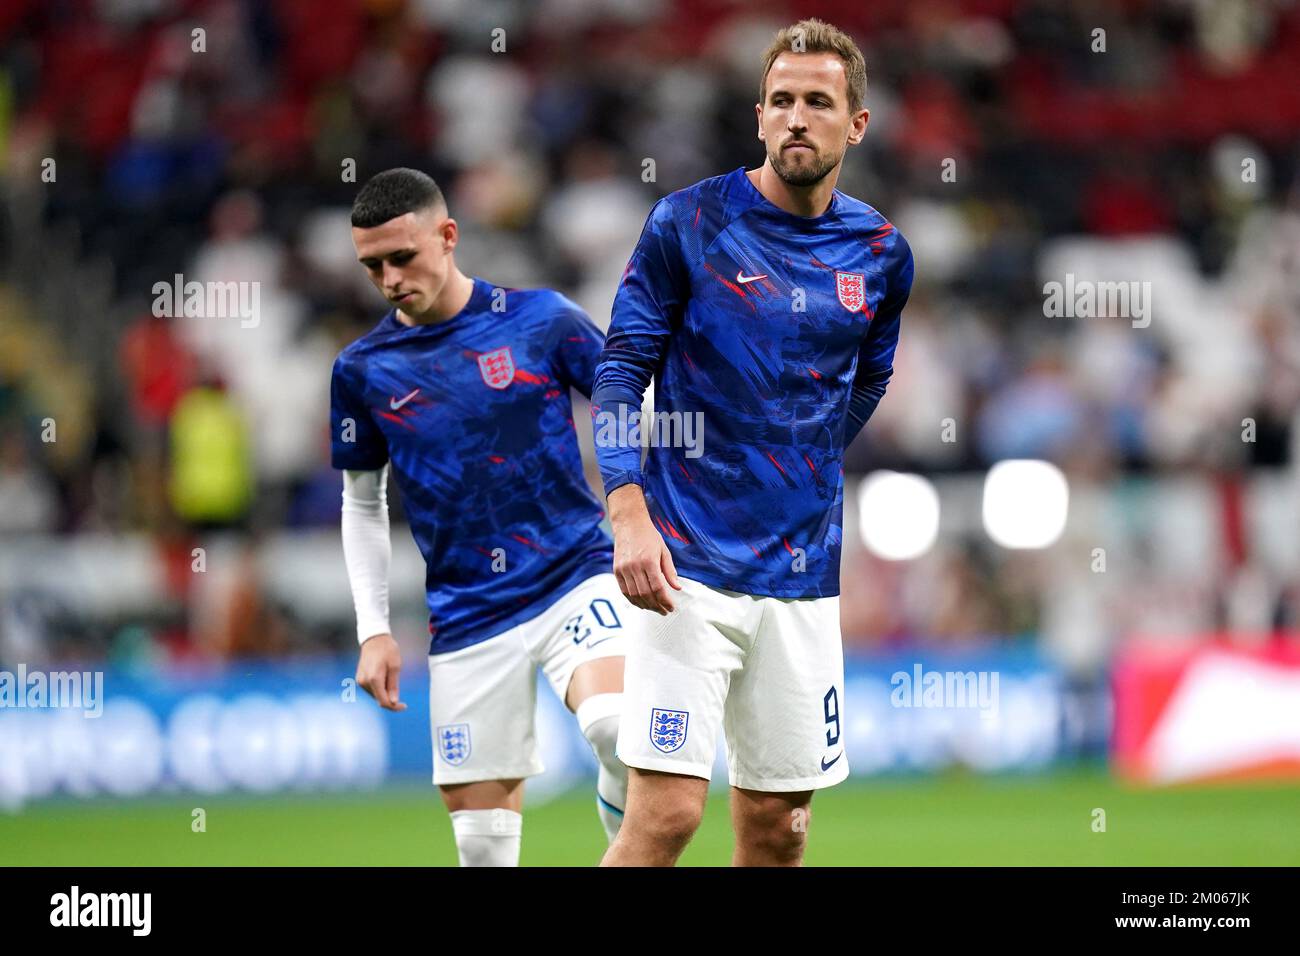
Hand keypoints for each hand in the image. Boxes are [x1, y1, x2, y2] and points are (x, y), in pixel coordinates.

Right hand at [356, 633, 406, 710]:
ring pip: (375, 695)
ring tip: (389, 675)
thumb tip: (393, 702)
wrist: (374, 638)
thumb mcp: (395, 666)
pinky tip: (383, 676)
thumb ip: (393, 685)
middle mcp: (364, 682)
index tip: (404, 706)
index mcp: (374, 679)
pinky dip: (379, 688)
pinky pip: (371, 689)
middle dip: (390, 698)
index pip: (384, 701)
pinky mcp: (359, 679)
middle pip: (379, 699)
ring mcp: (360, 681)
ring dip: (384, 692)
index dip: (395, 707)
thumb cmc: (387, 650)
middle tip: (398, 684)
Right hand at [608, 484, 682, 614]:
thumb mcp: (664, 551)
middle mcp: (634, 566)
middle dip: (657, 606)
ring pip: (634, 595)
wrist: (629, 524)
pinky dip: (633, 600)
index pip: (658, 588)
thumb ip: (670, 571)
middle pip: (646, 594)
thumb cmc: (649, 536)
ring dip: (646, 605)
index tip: (671, 607)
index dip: (665, 601)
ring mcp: (624, 569)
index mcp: (649, 561)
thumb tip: (677, 587)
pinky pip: (624, 591)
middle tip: (665, 611)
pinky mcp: (616, 570)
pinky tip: (641, 604)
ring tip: (655, 609)